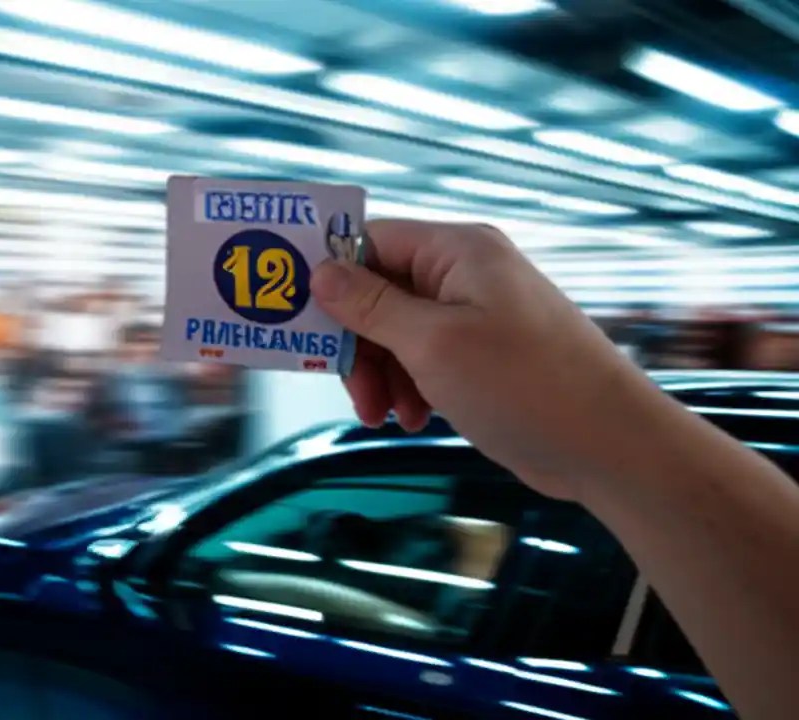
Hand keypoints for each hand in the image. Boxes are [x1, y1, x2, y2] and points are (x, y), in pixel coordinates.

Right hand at [311, 220, 662, 499]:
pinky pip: (426, 357)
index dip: (331, 278)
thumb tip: (320, 272)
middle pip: (379, 291)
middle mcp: (466, 273)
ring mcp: (477, 314)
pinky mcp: (485, 354)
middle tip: (355, 392)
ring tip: (386, 415)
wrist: (608, 444)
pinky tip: (415, 417)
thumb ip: (371, 306)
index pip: (370, 241)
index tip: (301, 322)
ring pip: (398, 331)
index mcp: (457, 251)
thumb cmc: (524, 385)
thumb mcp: (433, 343)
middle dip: (358, 343)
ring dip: (381, 372)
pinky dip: (410, 385)